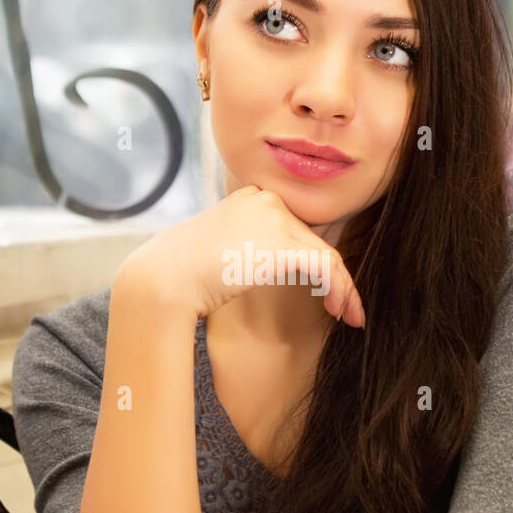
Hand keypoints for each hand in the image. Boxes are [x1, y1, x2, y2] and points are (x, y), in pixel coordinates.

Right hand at [118, 185, 364, 327]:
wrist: (164, 279)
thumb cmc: (181, 273)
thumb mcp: (216, 250)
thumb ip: (244, 248)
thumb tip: (258, 265)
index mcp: (249, 198)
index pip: (293, 229)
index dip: (313, 260)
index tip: (322, 288)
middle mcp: (265, 200)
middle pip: (312, 241)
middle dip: (334, 276)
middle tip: (345, 308)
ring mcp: (274, 218)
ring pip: (325, 254)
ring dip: (343, 287)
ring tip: (349, 315)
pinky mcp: (282, 244)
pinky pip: (325, 267)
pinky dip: (340, 289)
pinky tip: (340, 310)